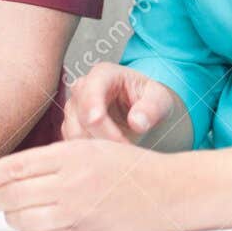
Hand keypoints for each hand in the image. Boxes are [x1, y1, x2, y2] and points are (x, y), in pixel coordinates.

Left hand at [0, 139, 181, 230]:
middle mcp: (71, 183)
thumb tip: (5, 170)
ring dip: (9, 215)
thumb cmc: (126, 166)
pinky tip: (32, 222)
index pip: (12, 167)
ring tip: (9, 208)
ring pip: (22, 219)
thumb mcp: (87, 146)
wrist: (166, 192)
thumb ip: (49, 158)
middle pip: (10, 195)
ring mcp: (78, 212)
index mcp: (70, 154)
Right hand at [62, 63, 176, 144]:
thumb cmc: (148, 97)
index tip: (107, 130)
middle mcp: (83, 88)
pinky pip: (73, 143)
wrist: (140, 105)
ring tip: (120, 152)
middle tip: (126, 150)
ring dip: (96, 146)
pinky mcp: (72, 125)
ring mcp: (74, 107)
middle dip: (102, 137)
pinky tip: (108, 156)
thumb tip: (137, 122)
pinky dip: (89, 153)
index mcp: (103, 74)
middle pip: (80, 116)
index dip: (96, 112)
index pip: (91, 91)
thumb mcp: (159, 98)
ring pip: (74, 132)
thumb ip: (151, 107)